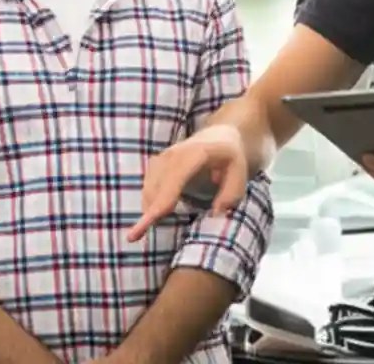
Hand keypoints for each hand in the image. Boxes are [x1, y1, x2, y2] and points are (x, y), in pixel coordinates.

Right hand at [126, 124, 248, 241]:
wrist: (219, 137)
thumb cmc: (230, 158)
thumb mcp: (240, 173)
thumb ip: (230, 194)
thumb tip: (217, 214)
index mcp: (196, 153)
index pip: (175, 177)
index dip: (164, 198)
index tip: (153, 216)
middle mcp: (174, 153)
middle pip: (157, 186)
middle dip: (146, 212)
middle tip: (134, 236)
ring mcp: (163, 158)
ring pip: (150, 188)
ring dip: (148, 209)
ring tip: (141, 232)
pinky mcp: (156, 164)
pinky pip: (148, 187)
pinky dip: (150, 203)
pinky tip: (154, 215)